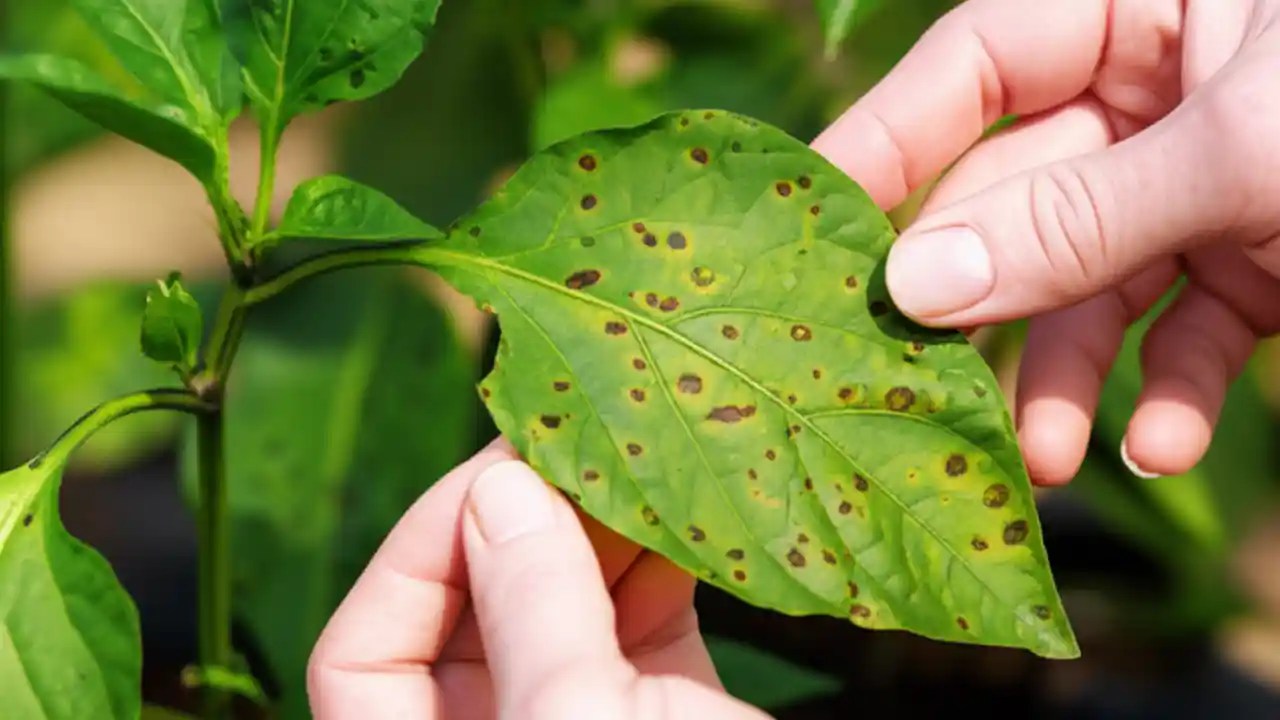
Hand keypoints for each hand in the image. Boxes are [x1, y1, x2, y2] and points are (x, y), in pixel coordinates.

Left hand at [307, 438, 770, 719]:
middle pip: (470, 602)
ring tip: (643, 446)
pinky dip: (663, 551)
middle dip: (522, 510)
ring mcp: (580, 715)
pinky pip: (643, 609)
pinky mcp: (662, 703)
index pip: (366, 649)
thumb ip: (534, 616)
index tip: (502, 472)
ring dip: (599, 518)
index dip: (417, 549)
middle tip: (583, 427)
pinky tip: (690, 501)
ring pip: (561, 594)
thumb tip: (500, 489)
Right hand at [812, 0, 1279, 483]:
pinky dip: (1167, 395)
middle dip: (977, 302)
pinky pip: (1181, 332)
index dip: (884, 147)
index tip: (808, 232)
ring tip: (1043, 462)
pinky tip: (1156, 448)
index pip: (972, 70)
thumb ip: (1077, 220)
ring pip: (1088, 286)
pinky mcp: (1249, 264)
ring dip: (1064, 378)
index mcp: (1134, 10)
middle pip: (1014, 200)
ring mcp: (1194, 185)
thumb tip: (914, 286)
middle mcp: (1151, 96)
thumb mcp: (1239, 153)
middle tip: (903, 379)